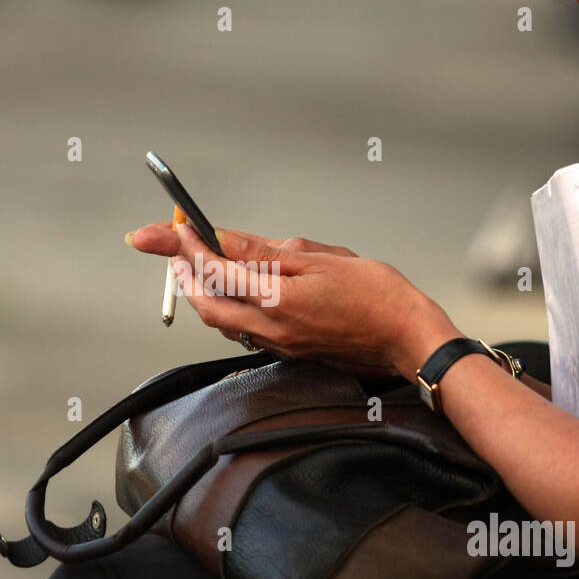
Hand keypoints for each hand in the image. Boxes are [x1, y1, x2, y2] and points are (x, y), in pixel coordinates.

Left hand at [126, 221, 460, 379]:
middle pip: (206, 304)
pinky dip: (227, 308)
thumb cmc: (374, 291)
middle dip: (185, 275)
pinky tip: (233, 289)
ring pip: (221, 321)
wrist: (405, 336)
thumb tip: (222, 240)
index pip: (216, 270)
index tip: (175, 227)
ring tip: (195, 264)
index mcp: (277, 299)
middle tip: (172, 247)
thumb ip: (263, 252)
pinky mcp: (287, 351)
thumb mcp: (317, 258)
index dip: (189, 246)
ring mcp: (278, 343)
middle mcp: (270, 327)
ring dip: (202, 293)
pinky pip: (243, 330)